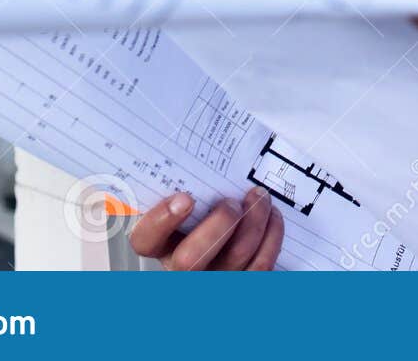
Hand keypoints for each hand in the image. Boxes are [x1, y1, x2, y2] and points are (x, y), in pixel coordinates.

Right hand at [127, 186, 283, 269]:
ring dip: (253, 222)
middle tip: (231, 202)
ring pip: (234, 260)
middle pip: (190, 260)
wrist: (243, 232)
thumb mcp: (197, 198)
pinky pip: (261, 266)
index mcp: (164, 244)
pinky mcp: (244, 282)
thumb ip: (194, 183)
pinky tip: (273, 217)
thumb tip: (199, 135)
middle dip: (218, 225)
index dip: (161, 221)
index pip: (144, 241)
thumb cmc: (214, 209)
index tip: (184, 198)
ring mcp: (214, 280)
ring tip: (260, 198)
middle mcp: (184, 269)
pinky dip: (271, 236)